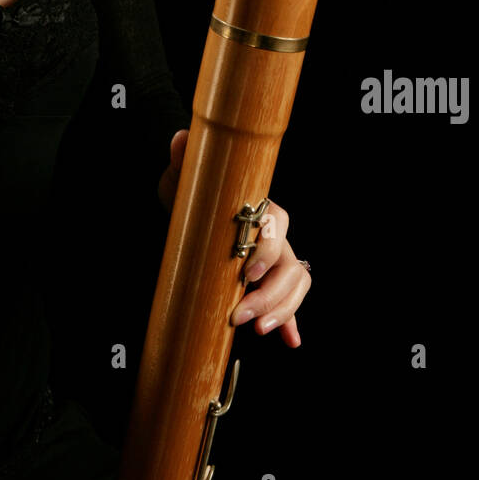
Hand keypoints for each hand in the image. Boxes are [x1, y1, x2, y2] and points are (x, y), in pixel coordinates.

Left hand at [157, 130, 309, 348]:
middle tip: (239, 317)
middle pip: (290, 263)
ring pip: (297, 283)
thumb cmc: (192, 190)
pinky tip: (290, 341)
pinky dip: (291, 321)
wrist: (191, 208)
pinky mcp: (267, 280)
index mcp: (261, 207)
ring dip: (283, 310)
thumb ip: (184, 155)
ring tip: (257, 329)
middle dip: (270, 295)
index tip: (247, 272)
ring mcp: (275, 258)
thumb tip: (181, 139)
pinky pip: (290, 302)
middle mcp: (274, 234)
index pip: (278, 225)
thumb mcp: (184, 174)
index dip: (267, 249)